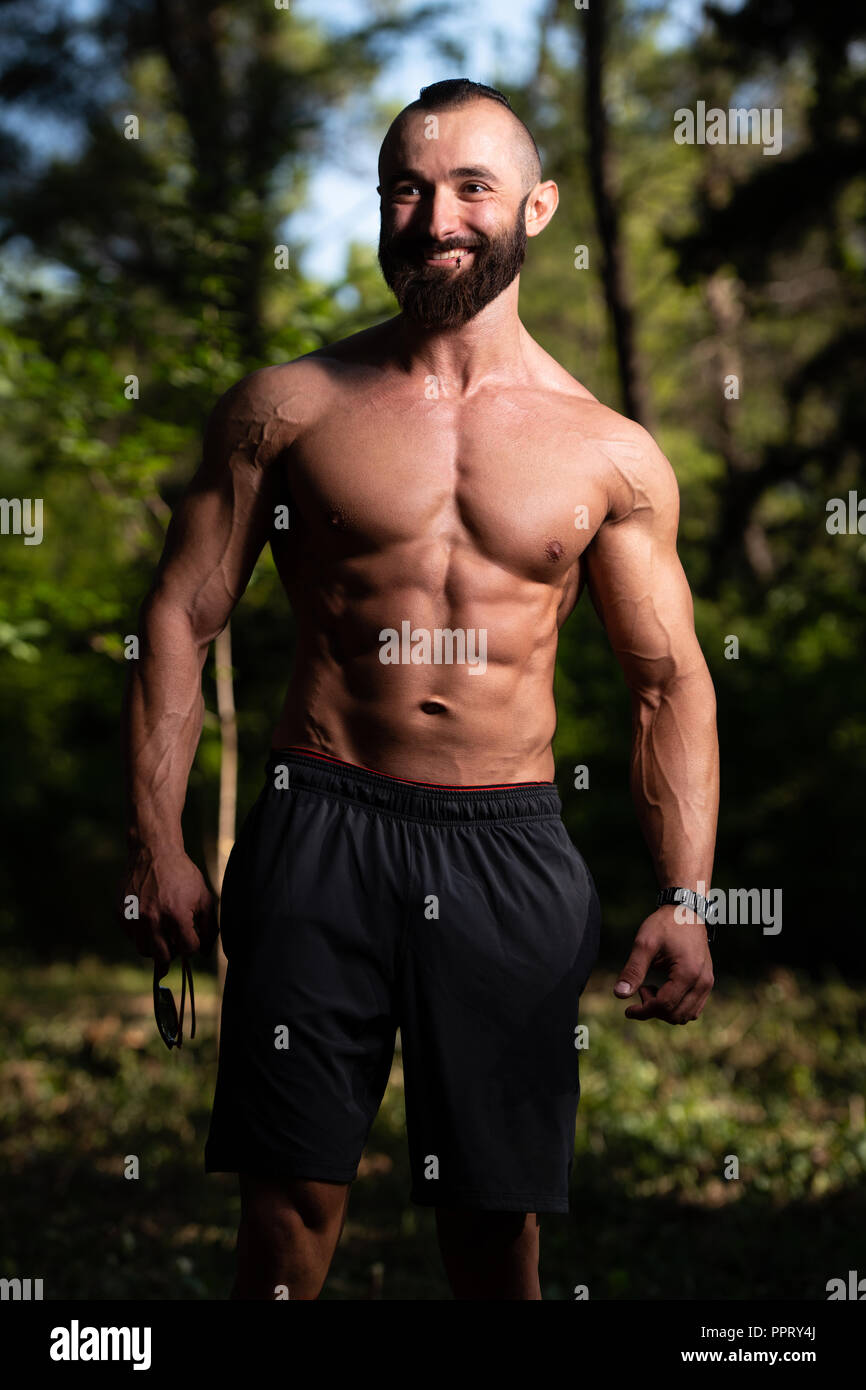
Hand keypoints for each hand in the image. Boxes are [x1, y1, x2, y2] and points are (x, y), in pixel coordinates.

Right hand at [117, 846, 217, 978]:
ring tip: (162, 931)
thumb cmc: (182, 874)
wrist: (153, 852)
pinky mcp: (121, 914)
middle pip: (163, 958)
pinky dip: (141, 934)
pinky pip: (131, 936)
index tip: (191, 937)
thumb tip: (204, 952)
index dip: (193, 946)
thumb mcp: (203, 896)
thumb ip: (209, 926)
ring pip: (144, 950)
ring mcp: (134, 917)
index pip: (188, 950)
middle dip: (173, 953)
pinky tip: (149, 919)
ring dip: (155, 946)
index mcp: (176, 915)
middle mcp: (152, 919)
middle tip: (175, 942)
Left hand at [612, 906, 713, 1023]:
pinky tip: (663, 990)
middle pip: (675, 1015)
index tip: (628, 1009)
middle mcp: (702, 982)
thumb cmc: (665, 924)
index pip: (664, 1006)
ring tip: (652, 988)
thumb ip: (633, 970)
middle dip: (653, 1010)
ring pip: (686, 1016)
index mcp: (688, 973)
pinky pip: (693, 1008)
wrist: (686, 910)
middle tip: (641, 989)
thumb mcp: (645, 943)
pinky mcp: (706, 983)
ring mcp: (707, 983)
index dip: (643, 1011)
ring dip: (665, 1011)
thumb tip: (619, 994)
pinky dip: (676, 1007)